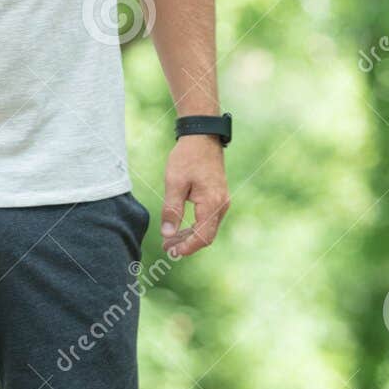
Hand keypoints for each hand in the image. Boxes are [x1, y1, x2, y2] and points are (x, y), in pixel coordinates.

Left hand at [160, 135, 229, 258]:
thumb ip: (172, 209)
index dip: (187, 248)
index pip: (202, 237)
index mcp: (212, 204)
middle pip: (206, 236)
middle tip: (166, 247)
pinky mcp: (218, 197)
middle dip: (186, 244)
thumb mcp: (174, 183)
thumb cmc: (187, 157)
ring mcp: (221, 201)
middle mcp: (221, 205)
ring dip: (190, 236)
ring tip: (170, 240)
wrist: (202, 136)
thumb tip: (168, 234)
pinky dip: (195, 226)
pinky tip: (180, 228)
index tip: (171, 252)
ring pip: (208, 228)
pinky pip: (208, 219)